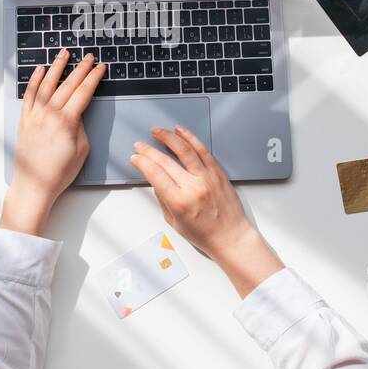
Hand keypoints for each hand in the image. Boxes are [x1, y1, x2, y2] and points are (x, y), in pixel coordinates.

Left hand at [1, 49, 106, 235]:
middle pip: (68, 85)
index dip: (94, 78)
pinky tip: (40, 70)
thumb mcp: (81, 150)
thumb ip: (80, 126)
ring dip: (57, 67)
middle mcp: (49, 115)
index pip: (83, 93)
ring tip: (64, 53)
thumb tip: (76, 111)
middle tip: (89, 57)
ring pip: (46, 84)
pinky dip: (34, 80)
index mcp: (66, 122)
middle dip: (80, 69)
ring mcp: (35, 115)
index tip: (101, 68)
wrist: (35, 184)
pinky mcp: (24, 119)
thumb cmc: (59, 172)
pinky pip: (29, 94)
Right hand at [129, 125, 283, 296]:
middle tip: (140, 146)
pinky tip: (181, 131)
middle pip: (165, 161)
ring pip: (184, 149)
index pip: (154, 174)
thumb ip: (163, 199)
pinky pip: (203, 150)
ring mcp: (207, 178)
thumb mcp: (175, 222)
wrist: (232, 237)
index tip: (136, 158)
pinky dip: (190, 138)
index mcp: (179, 202)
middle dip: (148, 151)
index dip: (142, 163)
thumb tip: (155, 181)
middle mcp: (193, 187)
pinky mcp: (218, 173)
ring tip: (158, 131)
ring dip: (168, 137)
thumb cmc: (206, 235)